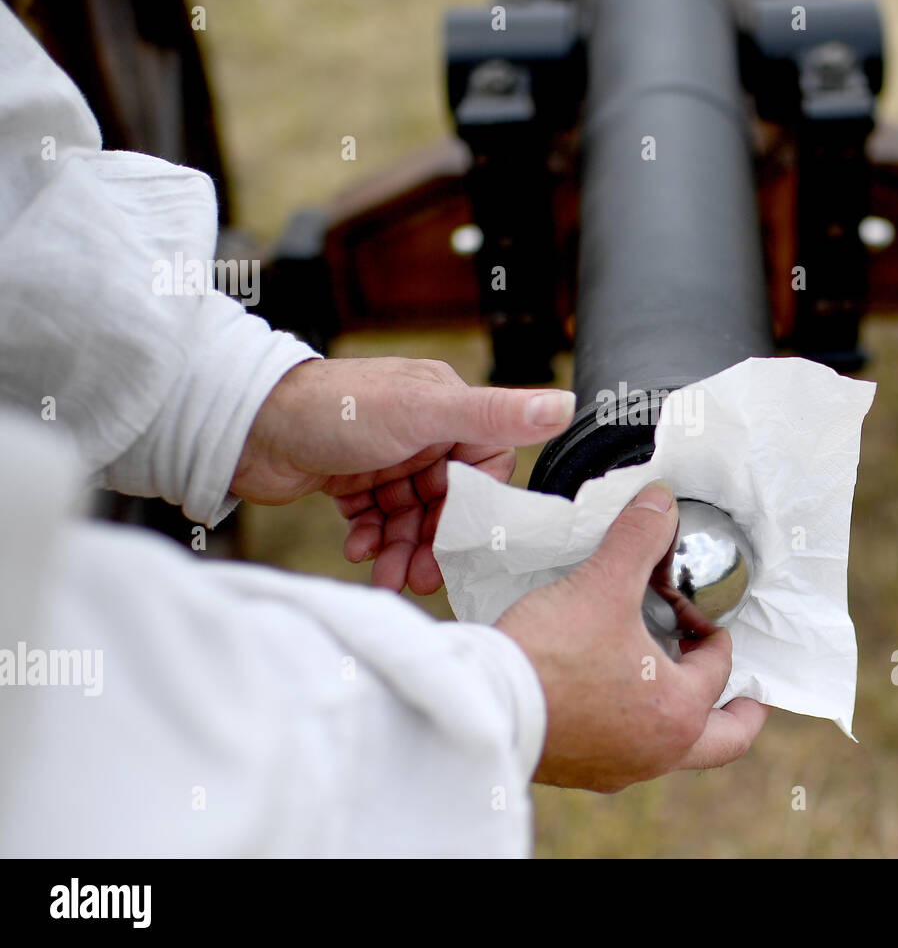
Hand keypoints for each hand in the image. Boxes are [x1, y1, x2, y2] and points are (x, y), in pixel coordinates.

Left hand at [231, 357, 573, 592]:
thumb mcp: (425, 413)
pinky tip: (359, 551)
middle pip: (447, 502)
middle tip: (419, 579)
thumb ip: (496, 414)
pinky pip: (377, 517)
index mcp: (449, 409)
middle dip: (432, 543)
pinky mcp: (353, 477)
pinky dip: (372, 538)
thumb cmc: (336, 408)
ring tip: (385, 578)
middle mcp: (422, 430)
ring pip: (411, 516)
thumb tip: (564, 404)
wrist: (247, 425)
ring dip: (401, 549)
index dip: (471, 514)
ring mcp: (387, 455)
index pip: (484, 472)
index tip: (456, 547)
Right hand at [496, 481, 768, 791]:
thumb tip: (661, 502)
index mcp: (678, 712)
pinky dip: (635, 726)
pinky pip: (627, 754)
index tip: (679, 605)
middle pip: (723, 741)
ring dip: (680, 713)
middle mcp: (657, 752)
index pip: (720, 666)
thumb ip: (639, 538)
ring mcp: (617, 768)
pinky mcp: (578, 771)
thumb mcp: (602, 585)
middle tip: (746, 692)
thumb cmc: (547, 655)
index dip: (706, 626)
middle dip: (738, 711)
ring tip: (666, 678)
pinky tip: (611, 696)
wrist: (478, 704)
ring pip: (673, 749)